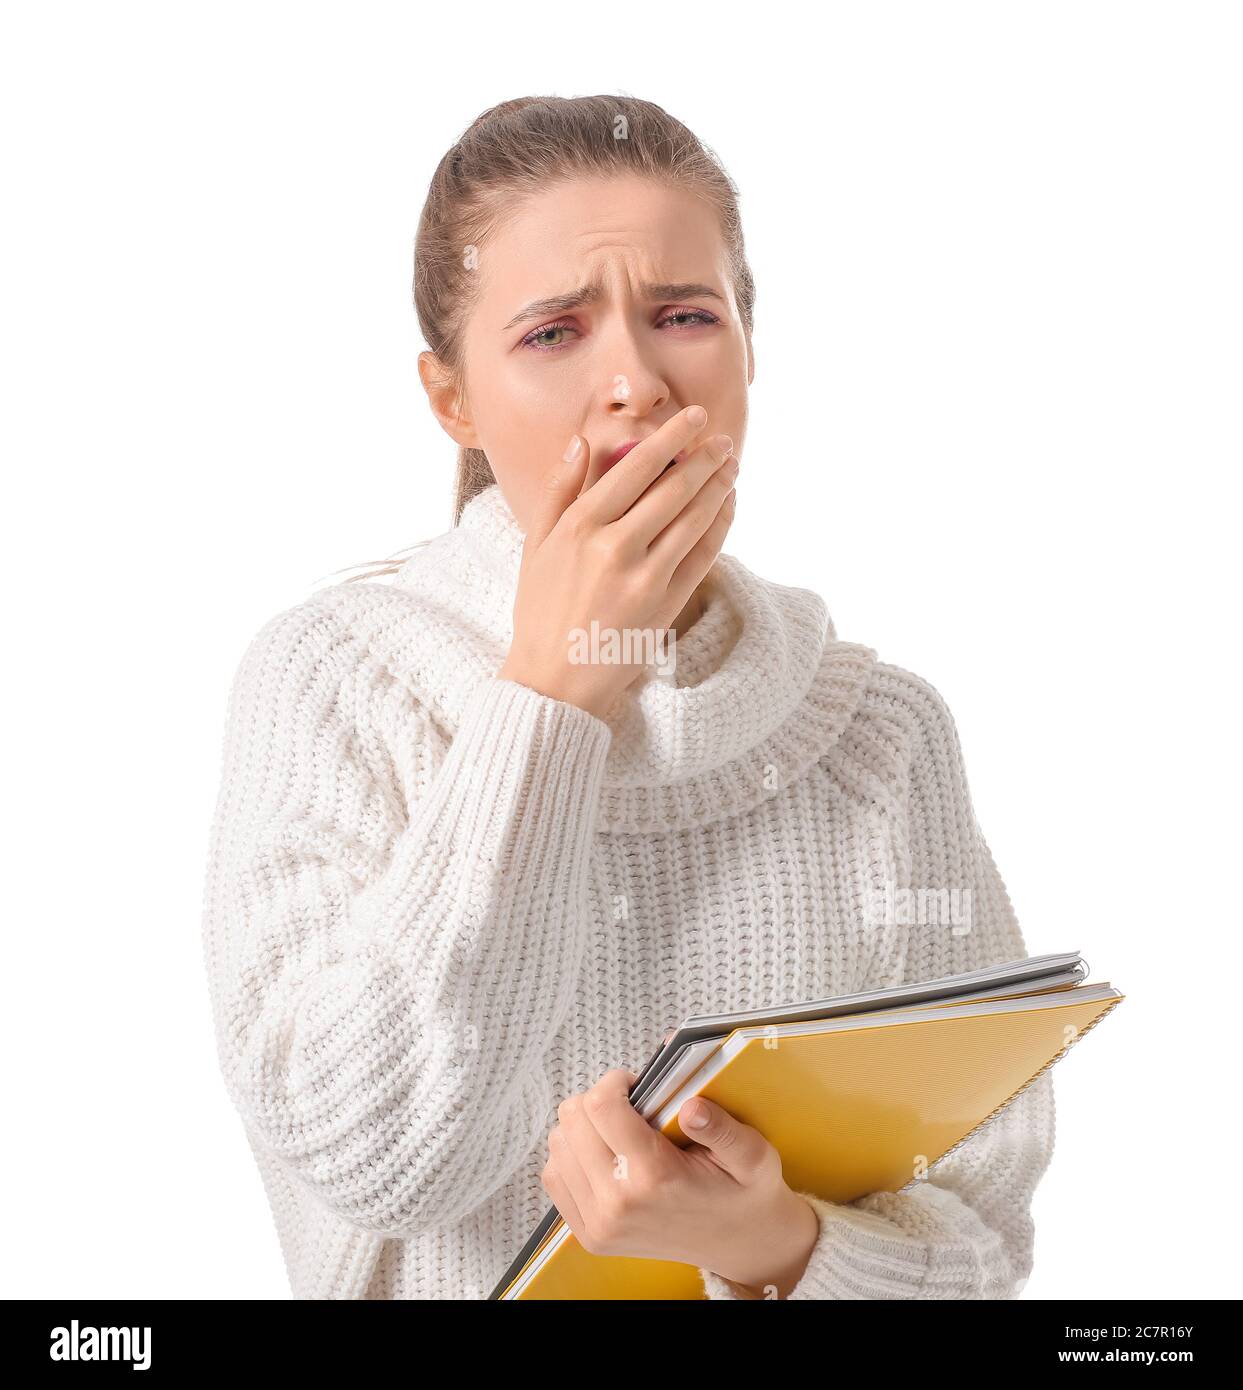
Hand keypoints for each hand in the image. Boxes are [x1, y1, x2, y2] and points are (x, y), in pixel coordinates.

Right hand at [497, 405, 738, 720]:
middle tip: (722, 439)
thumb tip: (581, 442)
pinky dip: (720, 525)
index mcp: (581, 526)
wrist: (554, 678)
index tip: (693, 418)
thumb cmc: (541, 608)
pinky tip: (726, 506)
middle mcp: (615, 547)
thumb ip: (560, 490)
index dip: (671, 438)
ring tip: (730, 465)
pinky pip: (704, 554)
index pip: (636, 467)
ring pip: (694, 518)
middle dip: (704, 458)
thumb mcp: (536, 544)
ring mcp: (646, 577)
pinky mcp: (667, 603)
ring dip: (718, 486)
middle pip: (673, 488)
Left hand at [540, 1068, 819, 1297]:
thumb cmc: (743, 1193)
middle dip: (599, 1100)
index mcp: (654, 1177)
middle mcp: (617, 1204)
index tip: (636, 1085)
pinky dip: (572, 1155)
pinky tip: (603, 1153)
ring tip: (618, 1131)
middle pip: (572, 1120)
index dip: (615, 1082)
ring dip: (583, 1127)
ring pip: (558, 1144)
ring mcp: (599, 1224)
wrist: (739, 1244)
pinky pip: (554, 1176)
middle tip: (630, 1107)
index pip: (600, 1106)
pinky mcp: (589, 1235)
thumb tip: (691, 1106)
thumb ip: (722, 1127)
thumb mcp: (752, 1154)